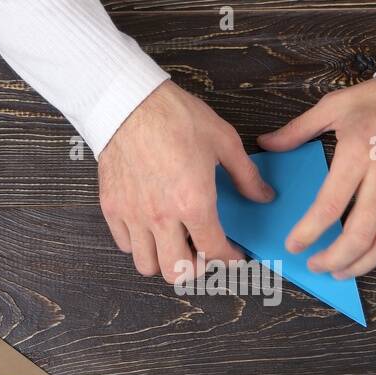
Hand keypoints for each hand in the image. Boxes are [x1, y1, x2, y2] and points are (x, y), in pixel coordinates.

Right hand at [98, 81, 273, 282]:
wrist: (129, 101)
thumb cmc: (175, 117)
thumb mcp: (224, 142)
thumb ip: (246, 176)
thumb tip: (263, 195)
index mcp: (193, 203)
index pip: (213, 251)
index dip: (228, 259)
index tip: (232, 255)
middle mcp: (162, 217)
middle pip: (176, 272)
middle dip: (194, 268)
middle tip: (202, 253)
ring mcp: (133, 215)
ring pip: (146, 265)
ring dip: (163, 261)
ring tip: (173, 244)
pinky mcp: (112, 207)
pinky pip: (124, 244)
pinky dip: (138, 244)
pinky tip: (150, 228)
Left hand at [258, 79, 375, 278]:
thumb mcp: (336, 105)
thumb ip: (298, 130)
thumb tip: (267, 144)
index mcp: (358, 155)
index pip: (329, 207)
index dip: (308, 233)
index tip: (293, 245)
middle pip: (357, 236)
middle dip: (331, 259)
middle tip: (314, 265)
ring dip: (357, 265)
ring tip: (338, 271)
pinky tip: (365, 258)